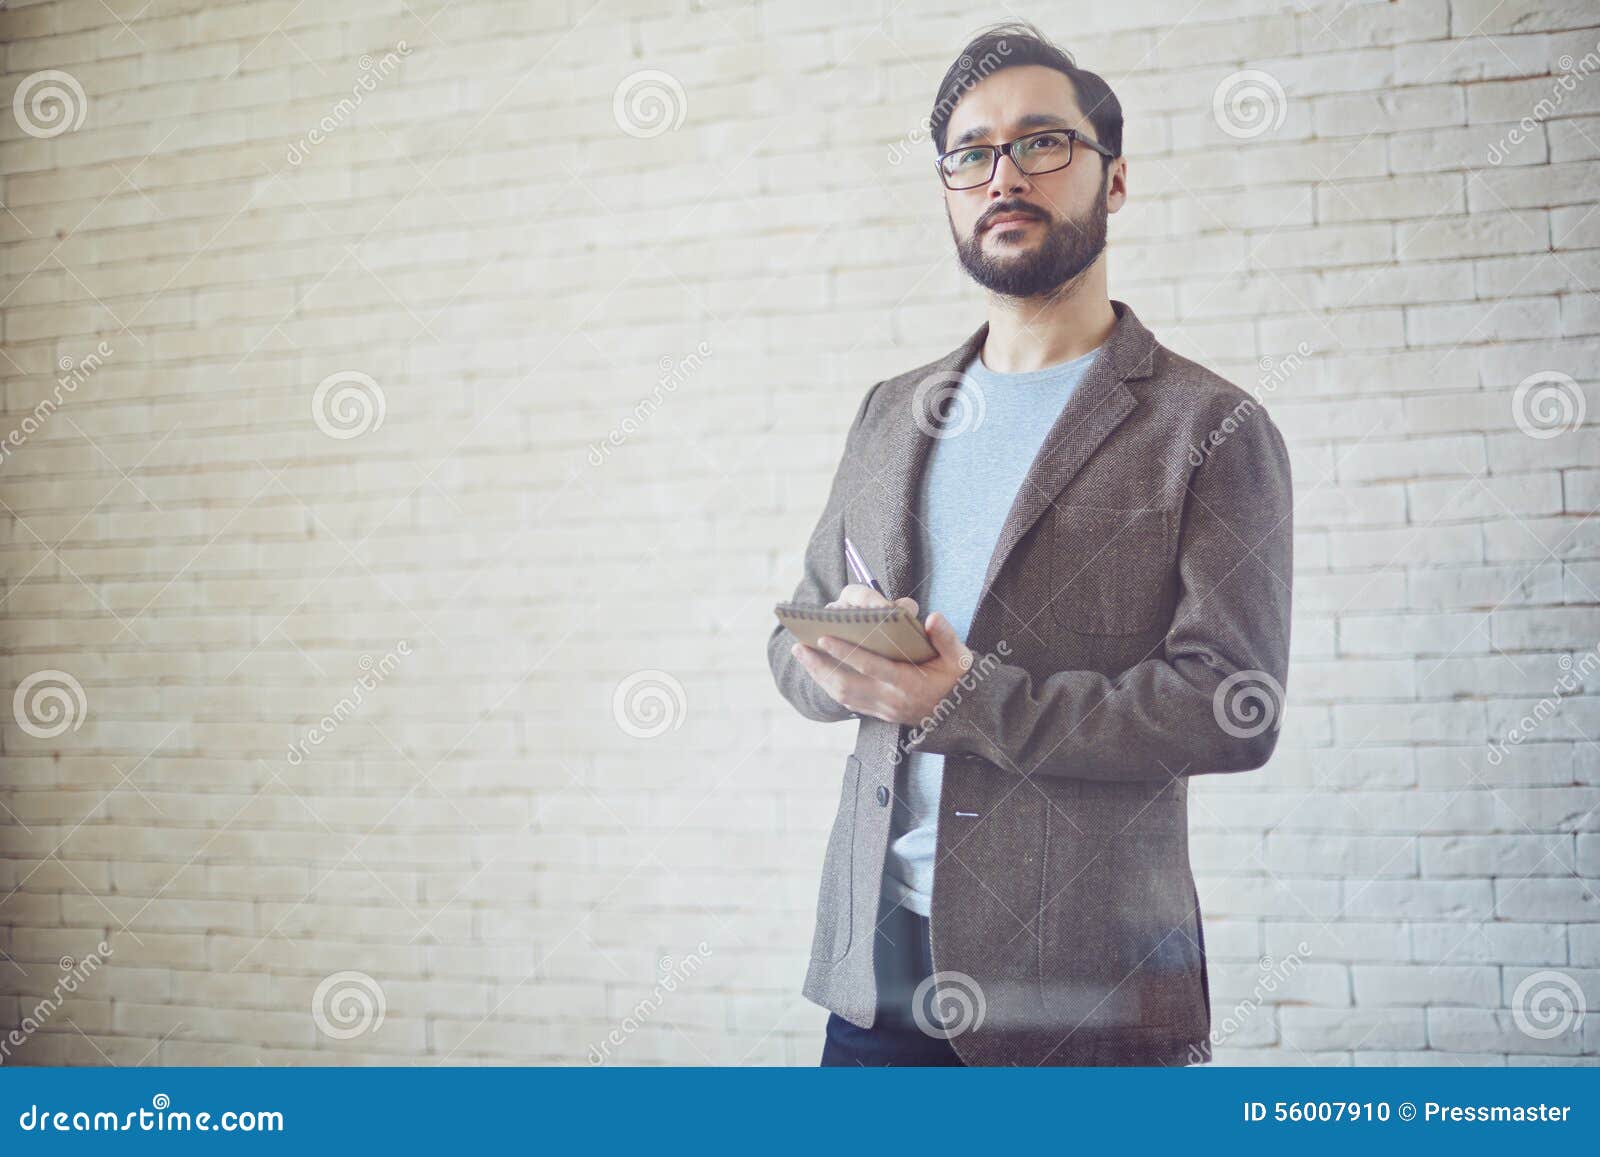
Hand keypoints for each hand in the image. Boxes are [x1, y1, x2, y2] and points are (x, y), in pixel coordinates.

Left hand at [792, 591, 973, 725]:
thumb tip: (931, 618)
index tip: (825, 636)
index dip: (847, 652)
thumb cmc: (956, 682)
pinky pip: (846, 701)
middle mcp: (890, 699)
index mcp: (908, 684)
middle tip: (800, 646)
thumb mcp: (960, 660)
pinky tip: (816, 669)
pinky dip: (828, 684)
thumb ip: (946, 638)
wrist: (958, 717)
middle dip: (820, 665)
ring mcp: (881, 709)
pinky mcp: (877, 713)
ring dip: (819, 674)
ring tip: (801, 653)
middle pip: (846, 684)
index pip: (871, 667)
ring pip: (842, 694)